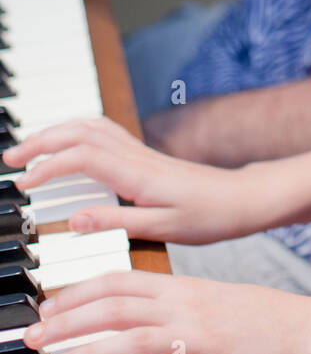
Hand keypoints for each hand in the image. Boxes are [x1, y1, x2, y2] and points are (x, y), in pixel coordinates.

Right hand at [1, 119, 259, 243]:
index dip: (48, 166)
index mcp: (139, 175)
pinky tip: (66, 145)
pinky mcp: (146, 155)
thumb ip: (116, 222)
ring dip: (57, 132)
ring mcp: (142, 152)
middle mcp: (137, 156)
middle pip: (81, 132)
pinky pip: (105, 132)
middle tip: (11, 159)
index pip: (83, 158)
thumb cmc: (211, 217)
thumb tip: (71, 219)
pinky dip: (77, 132)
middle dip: (42, 140)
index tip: (23, 184)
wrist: (244, 198)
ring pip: (92, 126)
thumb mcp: (164, 228)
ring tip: (28, 150)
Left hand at [22, 272, 310, 353]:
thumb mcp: (206, 296)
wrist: (301, 330)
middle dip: (69, 323)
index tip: (48, 307)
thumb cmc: (253, 315)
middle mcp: (187, 310)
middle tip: (35, 338)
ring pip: (137, 343)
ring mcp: (202, 341)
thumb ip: (166, 302)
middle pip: (118, 310)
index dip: (79, 293)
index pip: (120, 282)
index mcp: (182, 288)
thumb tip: (125, 311)